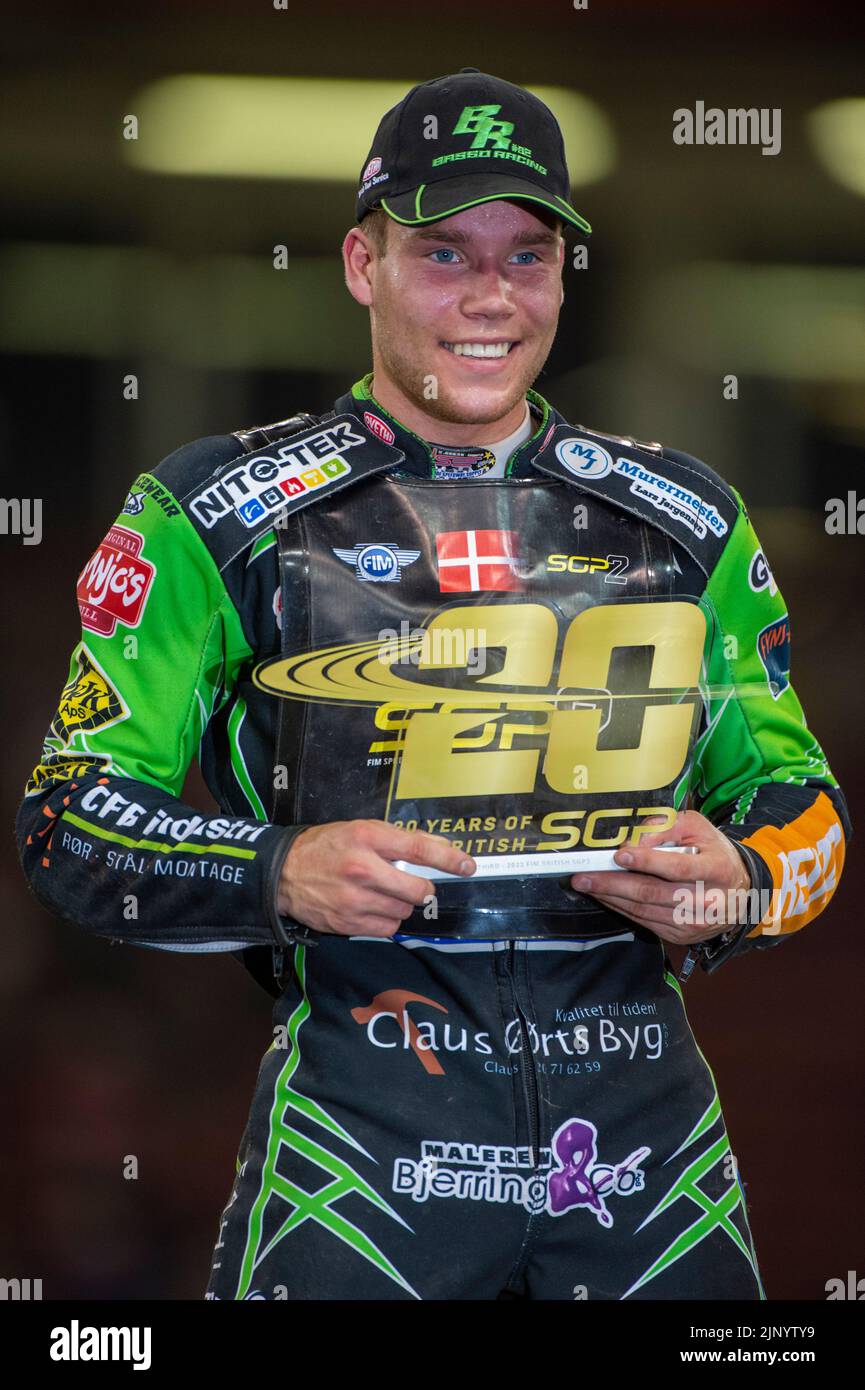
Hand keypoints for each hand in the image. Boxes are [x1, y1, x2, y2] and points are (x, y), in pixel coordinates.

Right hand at [277, 819, 475, 937]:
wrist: (283, 873)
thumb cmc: (325, 847)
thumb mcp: (361, 831)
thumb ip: (399, 840)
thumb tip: (440, 848)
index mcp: (368, 838)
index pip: (419, 849)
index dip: (449, 859)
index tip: (467, 866)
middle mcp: (363, 869)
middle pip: (417, 890)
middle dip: (422, 889)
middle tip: (413, 884)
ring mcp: (355, 899)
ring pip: (404, 911)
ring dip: (400, 904)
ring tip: (380, 892)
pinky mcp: (349, 923)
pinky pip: (388, 928)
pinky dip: (387, 919)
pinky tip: (371, 906)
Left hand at [569, 810, 751, 946]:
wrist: (741, 892)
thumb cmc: (714, 853)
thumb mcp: (697, 828)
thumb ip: (666, 828)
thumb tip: (633, 842)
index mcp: (716, 870)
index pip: (678, 868)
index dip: (647, 862)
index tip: (619, 856)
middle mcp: (707, 901)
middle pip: (653, 893)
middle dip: (612, 885)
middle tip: (583, 877)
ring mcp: (693, 923)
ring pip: (643, 910)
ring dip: (610, 897)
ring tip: (586, 885)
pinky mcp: (681, 935)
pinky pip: (644, 921)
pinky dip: (621, 908)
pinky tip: (606, 897)